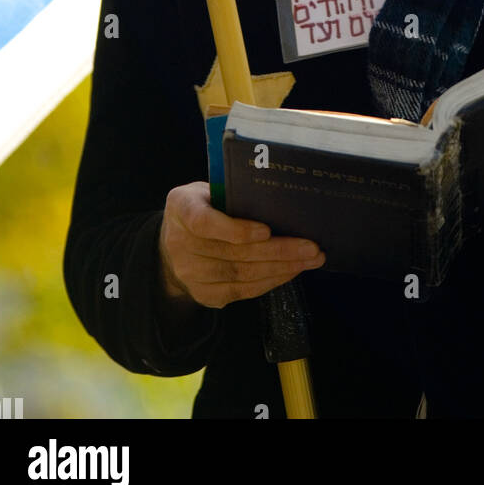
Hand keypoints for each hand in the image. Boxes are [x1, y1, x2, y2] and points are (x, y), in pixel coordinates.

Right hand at [158, 181, 325, 309]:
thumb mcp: (206, 189)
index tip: (266, 230)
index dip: (236, 229)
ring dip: (281, 268)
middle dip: (278, 251)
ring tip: (309, 259)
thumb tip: (279, 197)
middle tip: (310, 247)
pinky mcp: (205, 294)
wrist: (173, 243)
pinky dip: (271, 281)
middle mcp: (180, 244)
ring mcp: (190, 274)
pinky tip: (290, 271)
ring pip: (242, 275)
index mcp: (181, 208)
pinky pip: (242, 291)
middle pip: (234, 253)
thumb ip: (231, 193)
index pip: (205, 222)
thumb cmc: (202, 207)